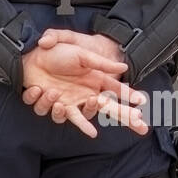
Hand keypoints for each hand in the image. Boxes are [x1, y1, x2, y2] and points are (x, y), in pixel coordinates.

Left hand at [21, 42, 145, 137]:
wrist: (33, 56)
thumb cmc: (58, 54)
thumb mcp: (83, 55)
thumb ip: (102, 64)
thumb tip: (123, 66)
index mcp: (94, 83)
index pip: (116, 94)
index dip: (129, 99)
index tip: (144, 103)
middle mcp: (84, 96)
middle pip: (107, 112)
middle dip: (125, 117)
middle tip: (140, 123)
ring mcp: (67, 103)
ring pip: (76, 119)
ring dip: (66, 110)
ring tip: (55, 93)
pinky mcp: (49, 105)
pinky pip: (49, 112)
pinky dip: (42, 102)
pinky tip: (38, 89)